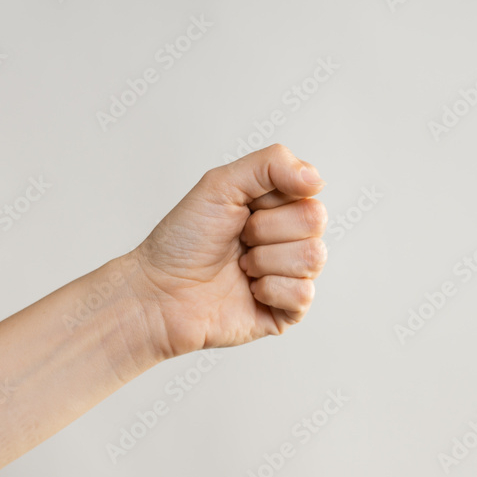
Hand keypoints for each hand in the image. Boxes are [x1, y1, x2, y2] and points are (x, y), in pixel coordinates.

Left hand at [126, 144, 327, 358]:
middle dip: (265, 230)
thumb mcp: (220, 184)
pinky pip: (304, 293)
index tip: (241, 210)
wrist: (159, 291)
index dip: (270, 201)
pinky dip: (269, 289)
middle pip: (315, 220)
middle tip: (238, 240)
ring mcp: (290, 275)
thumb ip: (270, 165)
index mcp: (276, 206)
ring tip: (240, 266)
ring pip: (313, 256)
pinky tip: (248, 291)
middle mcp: (288, 239)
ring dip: (265, 260)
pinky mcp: (287, 311)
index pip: (307, 191)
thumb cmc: (183, 241)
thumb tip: (316, 178)